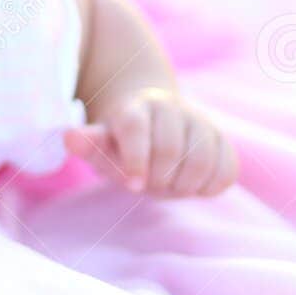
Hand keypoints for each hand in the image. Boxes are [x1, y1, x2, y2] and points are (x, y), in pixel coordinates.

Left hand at [64, 86, 236, 196]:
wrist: (155, 127)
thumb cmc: (121, 144)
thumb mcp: (101, 145)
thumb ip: (88, 144)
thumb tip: (69, 137)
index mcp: (134, 108)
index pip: (136, 128)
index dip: (135, 158)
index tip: (133, 186)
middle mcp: (169, 107)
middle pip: (169, 150)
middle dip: (157, 178)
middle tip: (149, 184)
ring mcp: (200, 121)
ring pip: (201, 160)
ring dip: (183, 185)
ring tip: (169, 185)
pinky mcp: (222, 140)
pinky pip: (226, 170)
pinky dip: (209, 186)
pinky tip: (192, 184)